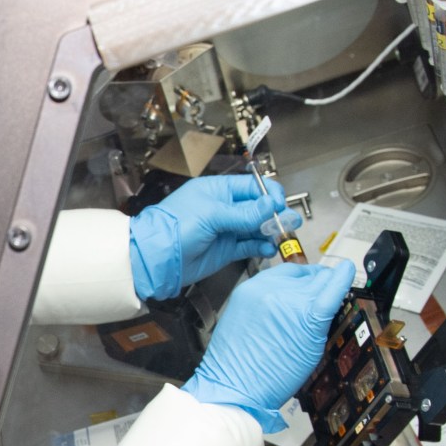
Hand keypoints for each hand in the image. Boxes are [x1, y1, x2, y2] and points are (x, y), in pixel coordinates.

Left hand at [127, 175, 301, 299]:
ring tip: (280, 236)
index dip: (269, 194)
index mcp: (218, 190)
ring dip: (271, 231)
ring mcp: (226, 229)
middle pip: (258, 207)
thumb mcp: (212, 215)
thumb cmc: (175, 228)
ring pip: (257, 227)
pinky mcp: (227, 249)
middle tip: (288, 222)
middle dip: (275, 214)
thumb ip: (244, 213)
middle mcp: (224, 207)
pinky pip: (250, 245)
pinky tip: (268, 247)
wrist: (157, 258)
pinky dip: (261, 246)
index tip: (279, 204)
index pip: (252, 186)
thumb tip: (272, 205)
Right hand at [184, 261, 354, 430]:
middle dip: (317, 282)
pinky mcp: (308, 319)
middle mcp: (269, 290)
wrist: (234, 387)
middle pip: (304, 275)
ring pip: (320, 283)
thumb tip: (287, 305)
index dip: (303, 276)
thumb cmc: (235, 366)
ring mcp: (290, 303)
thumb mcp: (242, 323)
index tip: (311, 281)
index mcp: (250, 290)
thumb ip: (263, 308)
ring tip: (335, 292)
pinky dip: (342, 281)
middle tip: (325, 290)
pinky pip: (331, 294)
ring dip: (329, 286)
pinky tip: (347, 272)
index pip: (286, 272)